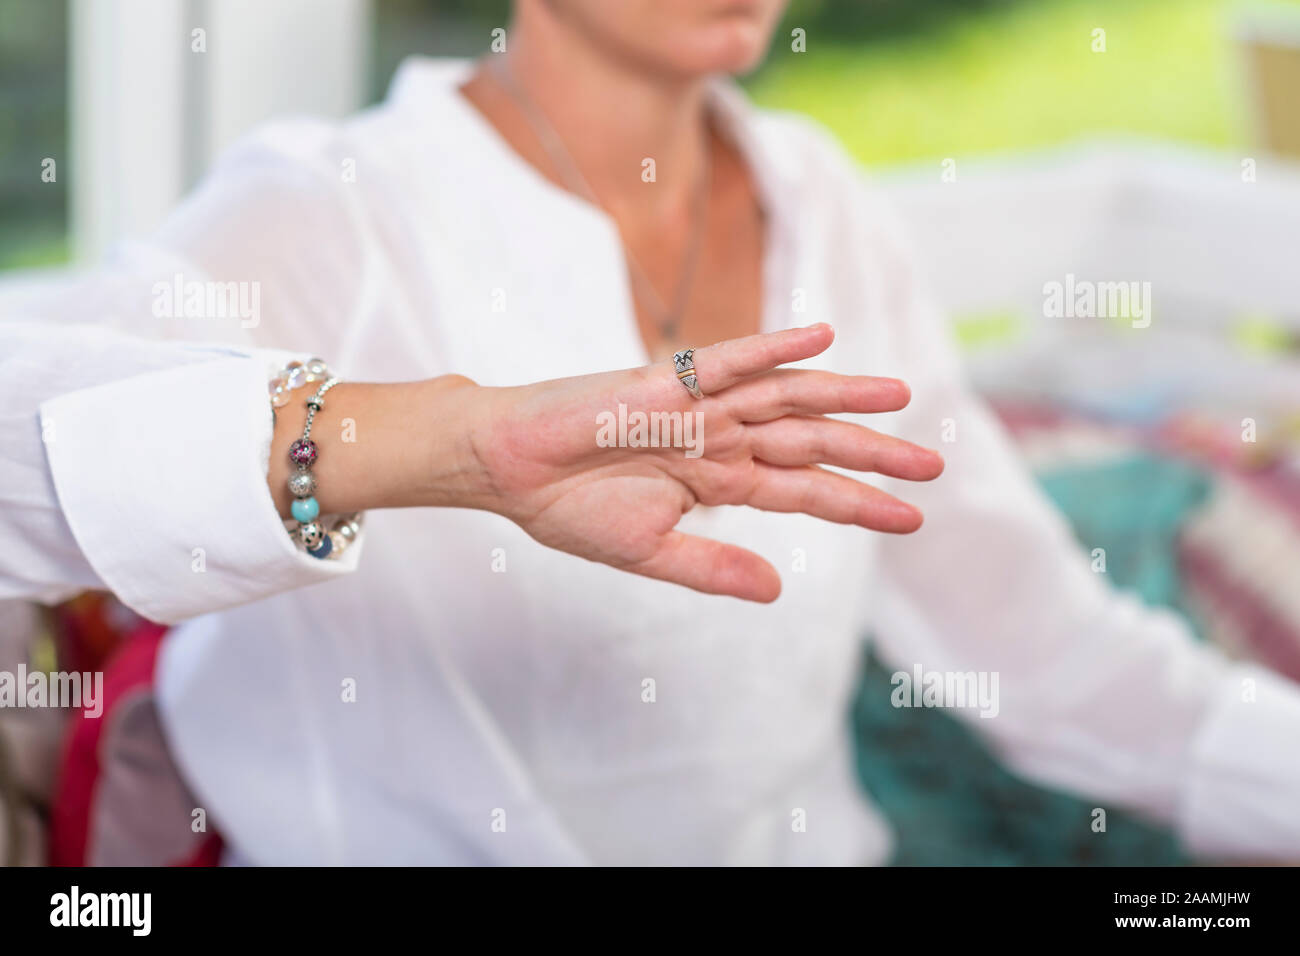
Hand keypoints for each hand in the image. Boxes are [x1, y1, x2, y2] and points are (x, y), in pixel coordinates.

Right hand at [465, 324, 942, 601]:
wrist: (510, 471)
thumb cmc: (571, 509)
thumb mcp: (652, 553)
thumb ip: (716, 567)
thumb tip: (780, 589)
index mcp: (719, 479)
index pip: (805, 490)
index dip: (859, 503)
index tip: (912, 518)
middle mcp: (721, 438)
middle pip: (811, 440)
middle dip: (872, 452)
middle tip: (933, 465)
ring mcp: (699, 407)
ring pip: (785, 396)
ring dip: (842, 396)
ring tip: (899, 400)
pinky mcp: (668, 382)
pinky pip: (730, 360)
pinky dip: (775, 347)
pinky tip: (821, 338)